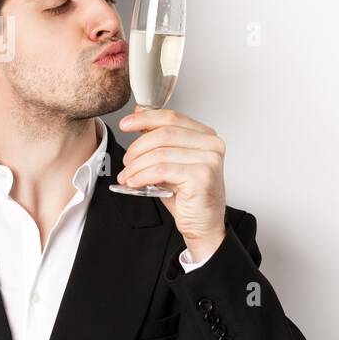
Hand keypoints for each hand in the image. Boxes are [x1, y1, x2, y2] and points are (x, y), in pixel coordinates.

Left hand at [116, 108, 225, 261]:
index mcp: (207, 137)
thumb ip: (160, 140)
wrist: (203, 225)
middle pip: (164, 133)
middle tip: (126, 161)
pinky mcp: (201, 176)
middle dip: (137, 147)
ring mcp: (209, 160)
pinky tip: (134, 182)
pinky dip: (142, 176)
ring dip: (136, 165)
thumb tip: (140, 115)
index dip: (145, 118)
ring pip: (160, 153)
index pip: (172, 117)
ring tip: (127, 176)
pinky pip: (161, 170)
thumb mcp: (170, 162)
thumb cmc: (188, 196)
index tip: (126, 124)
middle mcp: (212, 145)